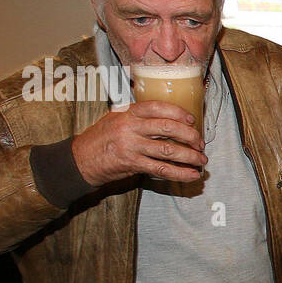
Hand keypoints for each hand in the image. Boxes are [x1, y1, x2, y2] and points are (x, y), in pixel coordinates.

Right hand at [71, 101, 206, 185]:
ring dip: (190, 156)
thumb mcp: (116, 119)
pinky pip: (161, 169)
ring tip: (201, 160)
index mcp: (129, 113)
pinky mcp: (132, 164)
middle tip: (200, 143)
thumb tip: (167, 118)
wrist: (80, 159)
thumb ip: (138, 116)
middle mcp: (130, 127)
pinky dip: (180, 173)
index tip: (192, 120)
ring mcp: (131, 146)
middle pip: (168, 128)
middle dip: (190, 136)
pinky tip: (192, 174)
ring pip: (168, 150)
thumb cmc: (101, 138)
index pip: (158, 107)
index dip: (178, 112)